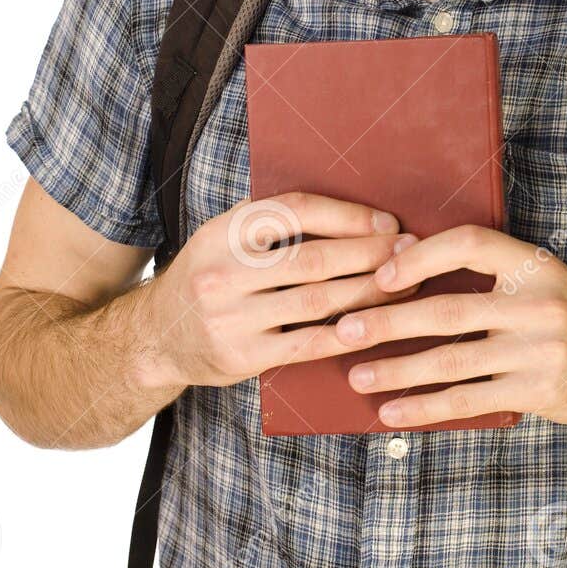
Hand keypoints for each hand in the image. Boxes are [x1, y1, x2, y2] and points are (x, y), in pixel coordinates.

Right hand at [139, 192, 419, 391]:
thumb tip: (353, 212)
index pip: (296, 211)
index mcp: (223, 231)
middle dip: (372, 254)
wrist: (154, 338)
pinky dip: (350, 332)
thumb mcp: (222, 238)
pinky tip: (378, 324)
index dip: (348, 215)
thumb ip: (271, 225)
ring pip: (320, 301)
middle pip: (316, 257)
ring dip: (371, 292)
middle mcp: (224, 272)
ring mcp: (232, 318)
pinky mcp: (244, 356)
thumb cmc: (206, 279)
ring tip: (407, 285)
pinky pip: (310, 343)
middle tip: (412, 252)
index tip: (388, 222)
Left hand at [323, 223, 566, 426]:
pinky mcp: (536, 392)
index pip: (469, 245)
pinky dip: (425, 407)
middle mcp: (539, 305)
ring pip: (451, 361)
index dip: (421, 257)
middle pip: (447, 311)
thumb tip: (404, 261)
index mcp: (535, 265)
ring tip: (356, 375)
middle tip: (343, 330)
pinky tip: (393, 411)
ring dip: (397, 369)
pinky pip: (468, 400)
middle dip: (388, 322)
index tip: (381, 274)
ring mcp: (539, 351)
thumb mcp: (542, 279)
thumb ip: (490, 273)